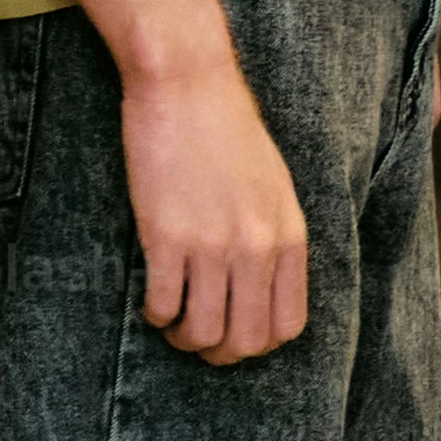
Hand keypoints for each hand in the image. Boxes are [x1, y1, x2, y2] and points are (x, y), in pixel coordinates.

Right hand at [119, 50, 312, 364]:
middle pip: (246, 340)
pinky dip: (154, 314)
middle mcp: (257, 247)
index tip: (236, 334)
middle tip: (197, 339)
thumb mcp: (276, 188)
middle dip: (220, 353)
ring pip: (203, 333)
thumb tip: (263, 289)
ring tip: (172, 321)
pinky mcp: (167, 236)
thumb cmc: (229, 133)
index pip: (288, 325)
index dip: (259, 343)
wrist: (189, 88)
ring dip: (183, 338)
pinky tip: (151, 299)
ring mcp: (213, 244)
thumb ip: (274, 239)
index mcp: (289, 237)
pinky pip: (162, 305)